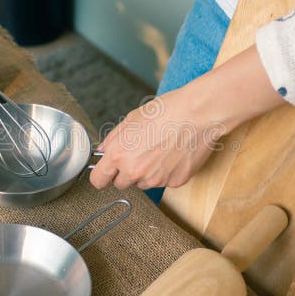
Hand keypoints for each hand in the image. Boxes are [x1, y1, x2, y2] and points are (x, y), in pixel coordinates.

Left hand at [89, 83, 226, 190]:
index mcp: (119, 154)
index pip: (98, 180)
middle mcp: (135, 171)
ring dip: (147, 173)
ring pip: (143, 183)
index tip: (106, 172)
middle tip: (139, 154)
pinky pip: (164, 182)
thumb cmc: (166, 112)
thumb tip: (103, 150)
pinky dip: (167, 172)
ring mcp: (156, 179)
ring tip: (160, 151)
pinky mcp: (174, 182)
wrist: (196, 114)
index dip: (101, 175)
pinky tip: (173, 154)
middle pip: (121, 184)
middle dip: (126, 173)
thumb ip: (113, 139)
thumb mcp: (131, 119)